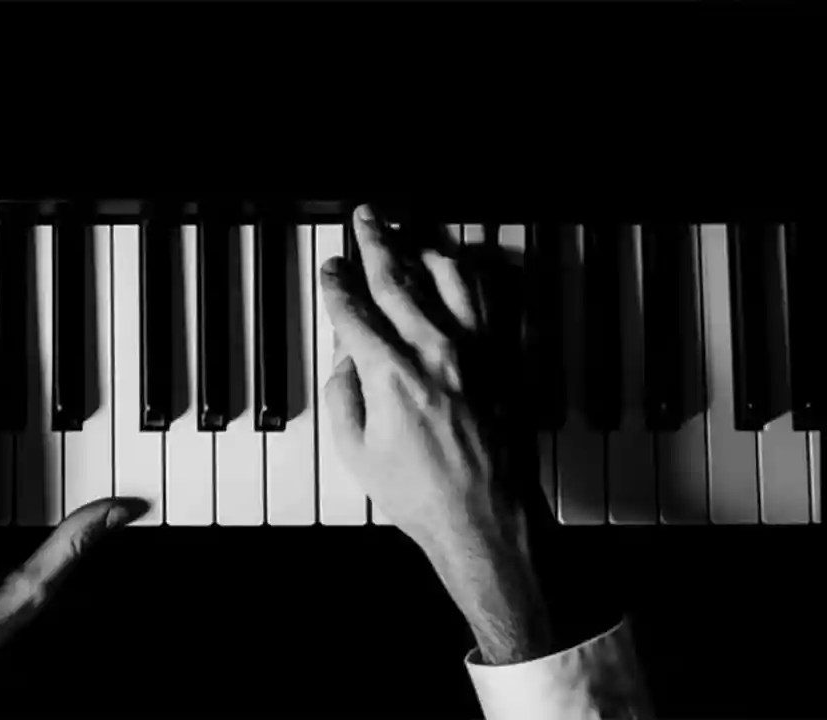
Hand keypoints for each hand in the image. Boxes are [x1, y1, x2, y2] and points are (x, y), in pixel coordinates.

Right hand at [320, 206, 552, 663]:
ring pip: (449, 275)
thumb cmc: (422, 494)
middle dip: (374, 241)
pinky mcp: (503, 357)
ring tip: (410, 238)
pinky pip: (492, 299)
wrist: (484, 517)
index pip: (353, 309)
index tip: (332, 268)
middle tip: (364, 218)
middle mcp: (434, 349)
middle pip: (397, 277)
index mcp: (390, 372)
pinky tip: (464, 267)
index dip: (337, 283)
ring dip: (424, 249)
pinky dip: (476, 274)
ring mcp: (475, 349)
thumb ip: (344, 395)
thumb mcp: (355, 450)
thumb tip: (346, 360)